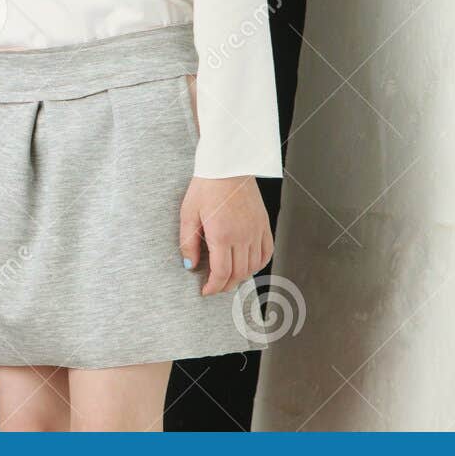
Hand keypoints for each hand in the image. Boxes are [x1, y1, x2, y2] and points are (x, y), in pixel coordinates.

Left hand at [178, 173, 273, 296]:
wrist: (228, 164)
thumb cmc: (206, 185)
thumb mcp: (188, 213)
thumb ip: (188, 242)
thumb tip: (190, 265)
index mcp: (222, 234)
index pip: (222, 273)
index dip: (213, 287)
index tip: (205, 291)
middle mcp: (243, 235)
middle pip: (238, 274)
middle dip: (225, 285)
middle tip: (214, 286)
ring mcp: (256, 230)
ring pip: (253, 266)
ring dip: (241, 277)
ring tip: (228, 276)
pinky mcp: (264, 224)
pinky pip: (266, 252)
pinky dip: (258, 264)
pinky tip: (247, 264)